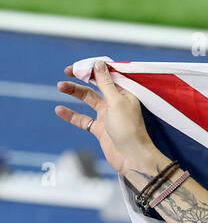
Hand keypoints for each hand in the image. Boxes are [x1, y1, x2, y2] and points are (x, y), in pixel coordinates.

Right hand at [53, 60, 157, 174]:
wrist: (132, 158)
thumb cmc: (129, 129)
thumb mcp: (117, 101)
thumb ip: (106, 83)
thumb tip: (99, 64)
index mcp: (124, 94)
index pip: (108, 75)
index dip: (93, 68)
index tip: (78, 65)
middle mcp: (116, 103)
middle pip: (95, 85)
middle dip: (81, 77)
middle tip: (66, 72)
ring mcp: (107, 116)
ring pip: (87, 99)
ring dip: (74, 92)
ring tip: (60, 86)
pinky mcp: (100, 129)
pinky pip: (82, 119)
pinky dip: (71, 115)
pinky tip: (59, 110)